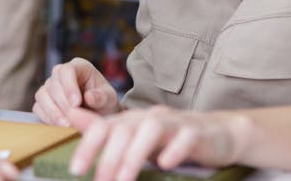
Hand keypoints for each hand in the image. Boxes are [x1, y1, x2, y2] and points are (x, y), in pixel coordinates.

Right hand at [33, 58, 119, 126]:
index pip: (67, 70)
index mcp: (79, 66)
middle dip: (62, 103)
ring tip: (67, 125)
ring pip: (42, 95)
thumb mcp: (110, 99)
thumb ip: (102, 97)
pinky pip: (38, 107)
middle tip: (73, 119)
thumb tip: (89, 97)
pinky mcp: (44, 101)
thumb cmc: (104, 103)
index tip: (76, 103)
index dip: (69, 86)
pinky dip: (47, 117)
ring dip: (53, 112)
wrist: (99, 114)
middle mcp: (61, 74)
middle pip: (53, 84)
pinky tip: (59, 126)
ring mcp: (50, 86)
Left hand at [67, 105, 248, 180]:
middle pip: (124, 130)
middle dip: (108, 157)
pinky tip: (165, 163)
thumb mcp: (135, 136)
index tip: (75, 170)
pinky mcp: (197, 131)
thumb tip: (72, 117)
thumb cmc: (171, 139)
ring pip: (151, 131)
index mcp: (132, 119)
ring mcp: (174, 122)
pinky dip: (174, 149)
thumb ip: (106, 130)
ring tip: (123, 180)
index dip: (87, 147)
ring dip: (135, 156)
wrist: (218, 133)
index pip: (103, 127)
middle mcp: (149, 116)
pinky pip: (185, 137)